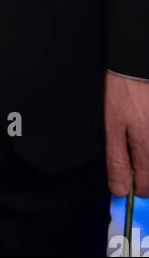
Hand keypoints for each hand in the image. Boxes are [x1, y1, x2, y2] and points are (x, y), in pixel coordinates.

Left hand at [105, 71, 148, 196]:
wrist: (137, 66)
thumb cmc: (124, 93)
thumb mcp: (113, 127)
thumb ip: (117, 160)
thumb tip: (119, 190)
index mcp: (147, 150)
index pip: (144, 188)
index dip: (130, 187)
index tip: (122, 182)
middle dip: (140, 174)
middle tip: (128, 156)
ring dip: (146, 160)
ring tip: (134, 140)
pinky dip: (147, 146)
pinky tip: (142, 131)